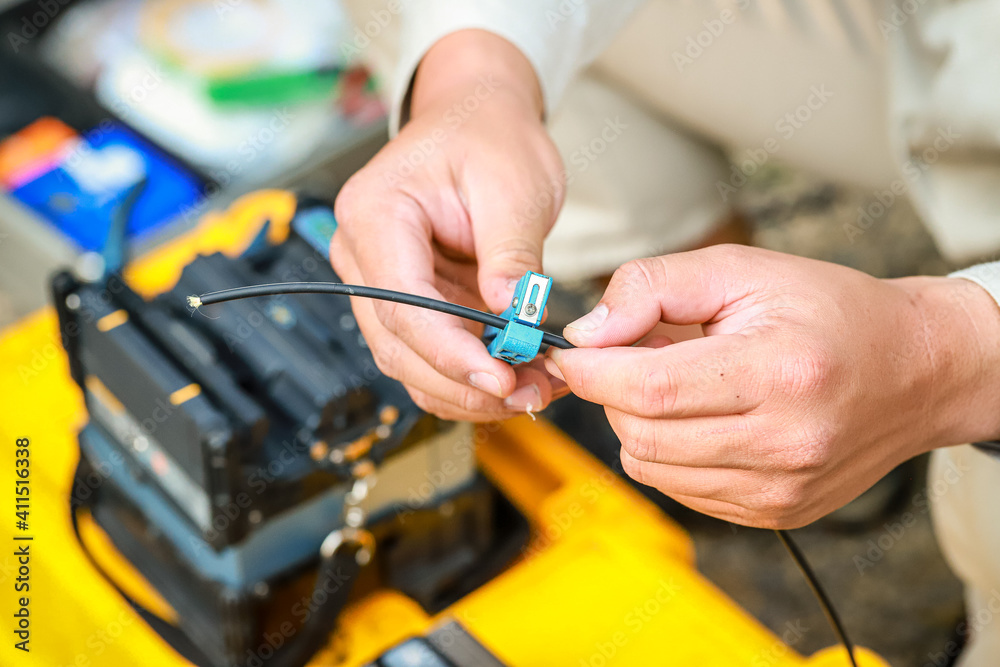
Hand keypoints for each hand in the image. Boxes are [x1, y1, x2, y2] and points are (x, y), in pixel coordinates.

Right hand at [332, 30, 565, 419]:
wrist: (477, 120)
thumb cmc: (488, 136)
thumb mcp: (513, 185)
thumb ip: (511, 253)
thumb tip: (516, 318)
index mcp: (375, 214)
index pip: (401, 304)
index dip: (450, 353)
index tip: (501, 378)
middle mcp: (362, 254)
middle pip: (399, 345)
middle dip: (463, 382)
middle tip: (529, 393)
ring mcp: (380, 282)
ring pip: (410, 361)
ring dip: (467, 389)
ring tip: (532, 390)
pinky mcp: (408, 300)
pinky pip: (430, 352)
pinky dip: (470, 374)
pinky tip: (516, 378)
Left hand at [546, 245, 999, 527]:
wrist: (914, 370)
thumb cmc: (829, 310)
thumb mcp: (741, 269)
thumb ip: (653, 288)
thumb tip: (586, 332)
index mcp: (779, 372)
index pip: (650, 388)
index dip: (593, 371)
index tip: (572, 352)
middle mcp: (784, 443)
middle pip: (642, 433)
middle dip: (612, 393)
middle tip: (632, 354)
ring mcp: (780, 489)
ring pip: (651, 467)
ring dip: (636, 422)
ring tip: (674, 380)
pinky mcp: (775, 513)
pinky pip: (679, 489)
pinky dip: (664, 452)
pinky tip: (696, 415)